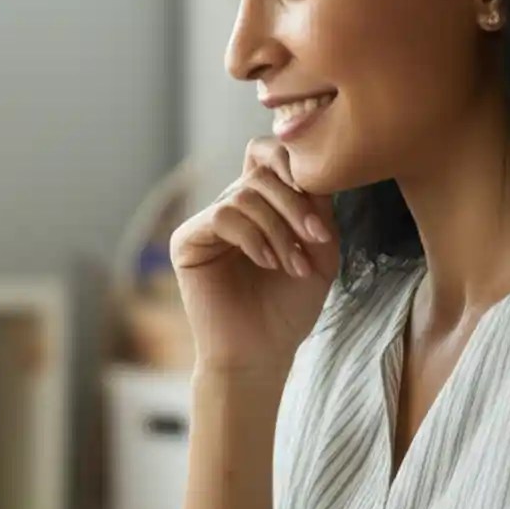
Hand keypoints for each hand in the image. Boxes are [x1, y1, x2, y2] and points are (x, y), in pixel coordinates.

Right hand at [171, 137, 339, 370]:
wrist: (261, 354)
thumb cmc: (289, 308)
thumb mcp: (320, 250)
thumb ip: (317, 205)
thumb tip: (312, 165)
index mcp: (259, 205)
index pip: (267, 155)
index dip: (293, 162)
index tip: (321, 198)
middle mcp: (229, 208)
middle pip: (261, 171)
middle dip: (296, 202)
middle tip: (317, 239)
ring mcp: (206, 224)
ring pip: (245, 193)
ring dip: (279, 229)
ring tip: (294, 265)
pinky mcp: (187, 241)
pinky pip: (223, 215)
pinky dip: (253, 236)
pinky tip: (267, 262)